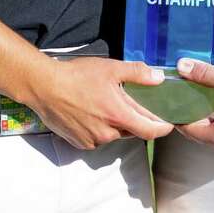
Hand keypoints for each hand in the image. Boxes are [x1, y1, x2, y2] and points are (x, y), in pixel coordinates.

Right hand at [26, 57, 173, 149]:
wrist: (45, 87)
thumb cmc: (77, 76)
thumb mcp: (111, 68)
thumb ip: (138, 73)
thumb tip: (159, 78)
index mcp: (118, 115)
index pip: (149, 130)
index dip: (162, 128)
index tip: (168, 123)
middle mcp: (108, 133)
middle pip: (132, 131)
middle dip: (136, 120)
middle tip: (131, 104)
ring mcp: (93, 140)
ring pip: (114, 135)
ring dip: (116, 124)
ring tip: (106, 104)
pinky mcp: (80, 143)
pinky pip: (98, 138)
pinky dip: (100, 128)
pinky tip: (92, 113)